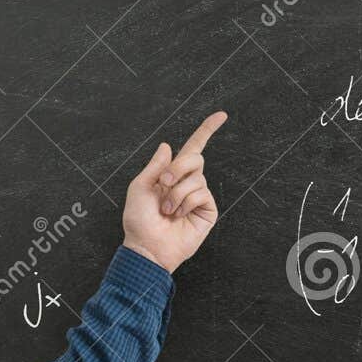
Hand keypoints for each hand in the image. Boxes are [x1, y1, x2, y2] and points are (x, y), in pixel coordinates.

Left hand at [122, 110, 227, 273]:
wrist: (147, 246)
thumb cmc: (139, 220)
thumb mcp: (140, 186)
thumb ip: (155, 165)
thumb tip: (168, 145)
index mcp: (172, 174)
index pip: (193, 148)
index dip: (207, 130)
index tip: (222, 115)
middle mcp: (188, 183)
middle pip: (195, 157)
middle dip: (177, 168)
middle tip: (163, 185)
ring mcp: (199, 196)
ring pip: (196, 177)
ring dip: (177, 192)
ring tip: (167, 209)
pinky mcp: (207, 210)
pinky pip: (202, 193)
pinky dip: (186, 202)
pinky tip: (178, 215)